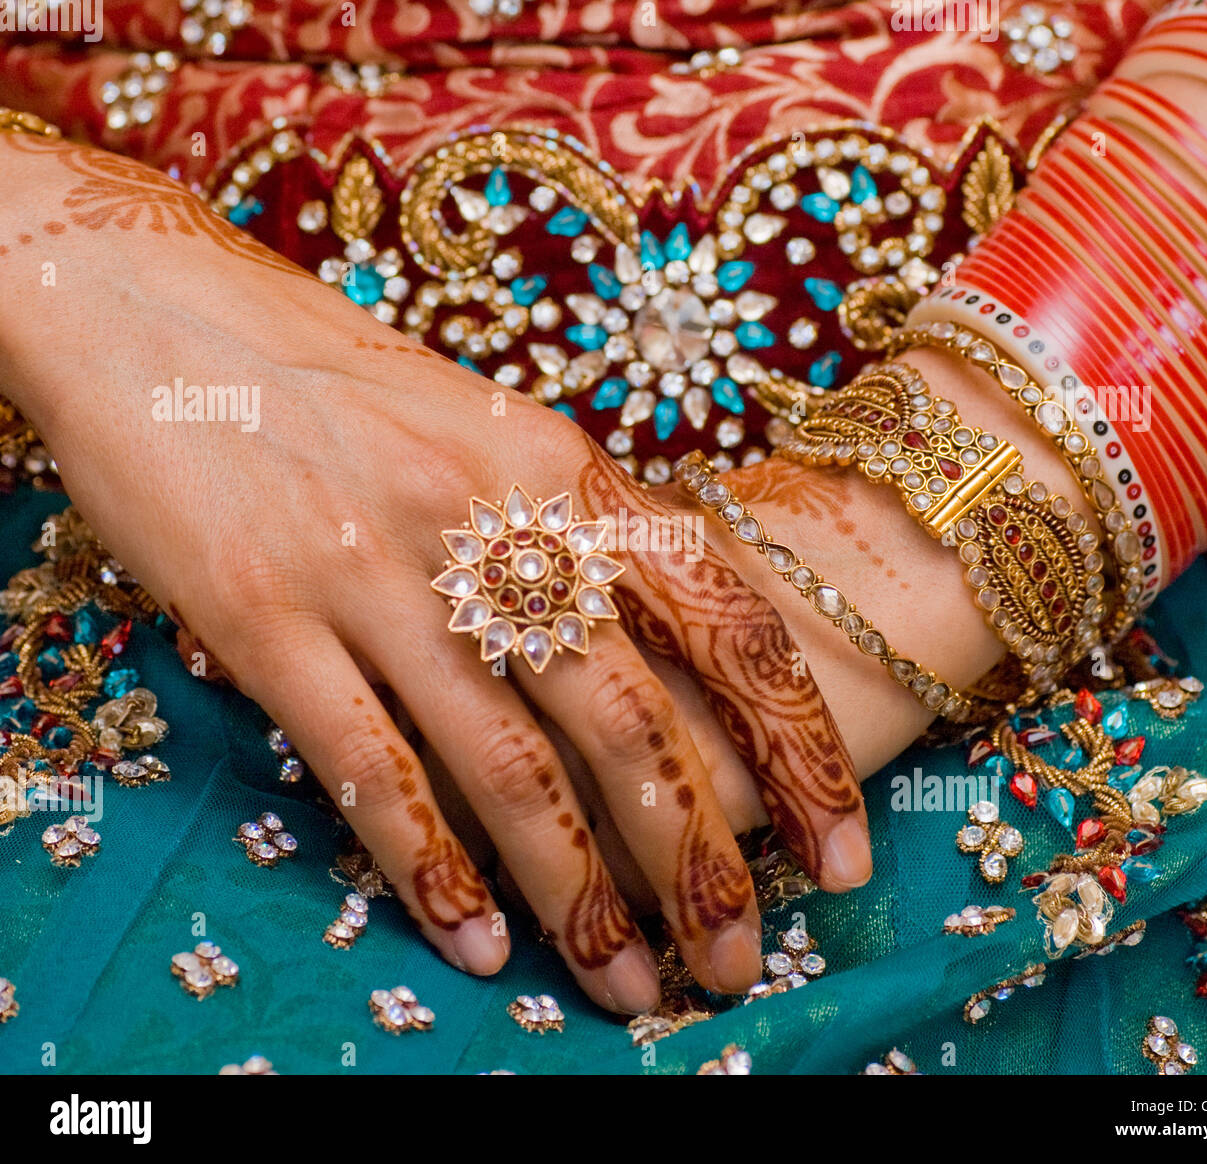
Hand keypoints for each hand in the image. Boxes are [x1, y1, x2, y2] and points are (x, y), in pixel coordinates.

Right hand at [0, 135, 872, 1011]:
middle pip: (631, 720)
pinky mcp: (267, 618)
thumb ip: (581, 528)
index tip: (839, 846)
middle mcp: (490, 522)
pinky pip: (372, 769)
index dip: (793, 744)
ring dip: (580, 894)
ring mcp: (378, 573)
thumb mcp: (492, 428)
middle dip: (699, 857)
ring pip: (513, 765)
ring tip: (627, 984)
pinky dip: (432, 867)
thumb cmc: (340, 378)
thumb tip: (669, 645)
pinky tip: (477, 941)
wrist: (160, 310)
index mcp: (562, 467)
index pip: (721, 620)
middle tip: (739, 955)